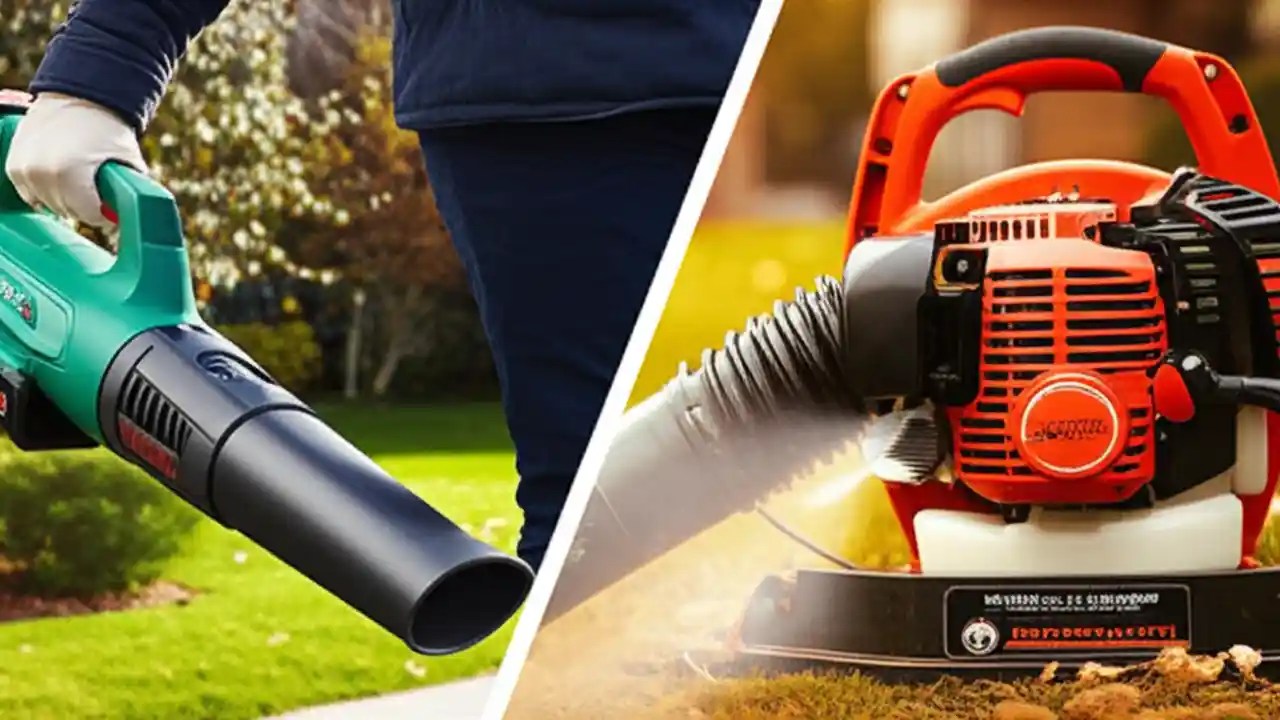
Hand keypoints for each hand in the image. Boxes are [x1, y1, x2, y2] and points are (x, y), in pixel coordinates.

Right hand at [4, 92, 147, 228]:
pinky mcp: (13, 167)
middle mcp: (40, 173)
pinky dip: (45, 191)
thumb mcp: (130, 160)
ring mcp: (24, 170)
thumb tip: (133, 216)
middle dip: (86, 205)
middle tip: (96, 189)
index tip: (111, 205)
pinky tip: (60, 177)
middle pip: (69, 211)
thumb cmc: (108, 128)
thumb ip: (133, 191)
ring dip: (65, 199)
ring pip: (49, 205)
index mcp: (69, 173)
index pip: (89, 214)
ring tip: (78, 179)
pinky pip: (31, 194)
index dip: (105, 213)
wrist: (77, 96)